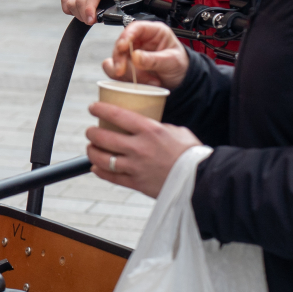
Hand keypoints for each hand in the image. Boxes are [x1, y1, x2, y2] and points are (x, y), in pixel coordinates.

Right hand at [61, 0, 143, 24]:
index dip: (90, 7)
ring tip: (88, 19)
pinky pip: (65, 0)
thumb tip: (145, 6)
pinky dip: (69, 10)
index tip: (92, 21)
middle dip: (84, 15)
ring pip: (71, 1)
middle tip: (91, 22)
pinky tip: (79, 14)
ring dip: (77, 14)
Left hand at [85, 103, 201, 197]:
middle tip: (91, 130)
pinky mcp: (136, 183)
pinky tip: (96, 167)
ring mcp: (136, 167)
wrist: (201, 180)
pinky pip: (111, 177)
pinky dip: (100, 171)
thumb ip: (156, 128)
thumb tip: (145, 126)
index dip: (100, 110)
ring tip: (91, 148)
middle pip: (103, 137)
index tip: (92, 107)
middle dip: (92, 132)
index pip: (117, 115)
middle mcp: (139, 148)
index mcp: (150, 130)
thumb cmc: (191, 154)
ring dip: (92, 152)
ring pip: (102, 159)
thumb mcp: (175, 131)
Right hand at [102, 20, 188, 89]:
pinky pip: (115, 71)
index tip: (122, 47)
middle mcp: (140, 41)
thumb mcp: (172, 61)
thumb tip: (135, 56)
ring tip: (146, 80)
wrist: (180, 81)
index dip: (126, 36)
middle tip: (123, 71)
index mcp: (154, 32)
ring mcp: (132, 54)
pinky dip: (124, 79)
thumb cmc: (180, 65)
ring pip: (116, 59)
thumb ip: (154, 59)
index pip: (136, 28)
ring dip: (127, 73)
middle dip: (121, 60)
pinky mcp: (127, 67)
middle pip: (120, 44)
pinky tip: (138, 83)